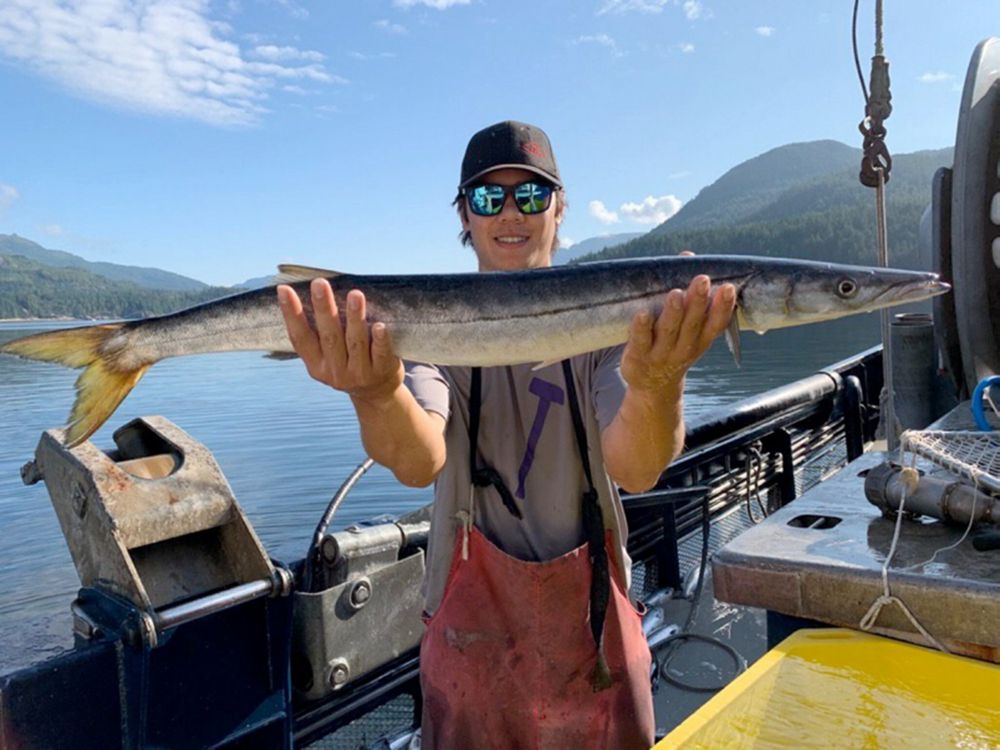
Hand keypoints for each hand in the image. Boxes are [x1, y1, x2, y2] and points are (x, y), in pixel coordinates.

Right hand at [277, 279, 403, 404]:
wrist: (378, 394)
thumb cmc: (350, 363)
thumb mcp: (328, 357)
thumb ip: (320, 333)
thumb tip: (312, 292)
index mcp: (316, 365)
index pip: (300, 338)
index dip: (291, 314)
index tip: (284, 290)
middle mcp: (335, 371)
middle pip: (328, 337)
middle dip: (324, 309)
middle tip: (320, 283)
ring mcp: (359, 374)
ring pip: (355, 343)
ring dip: (354, 318)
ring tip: (355, 294)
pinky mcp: (381, 372)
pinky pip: (380, 353)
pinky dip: (380, 339)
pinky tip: (380, 325)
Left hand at [620, 273, 735, 395]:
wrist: (653, 386)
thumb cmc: (671, 345)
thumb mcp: (687, 327)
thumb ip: (689, 293)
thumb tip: (687, 255)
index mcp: (700, 340)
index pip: (716, 324)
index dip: (724, 307)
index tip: (729, 287)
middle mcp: (683, 348)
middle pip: (692, 324)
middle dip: (698, 302)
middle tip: (702, 280)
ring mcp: (660, 355)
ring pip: (668, 332)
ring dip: (673, 313)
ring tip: (676, 293)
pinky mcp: (637, 358)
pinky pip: (639, 341)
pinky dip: (641, 328)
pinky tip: (642, 314)